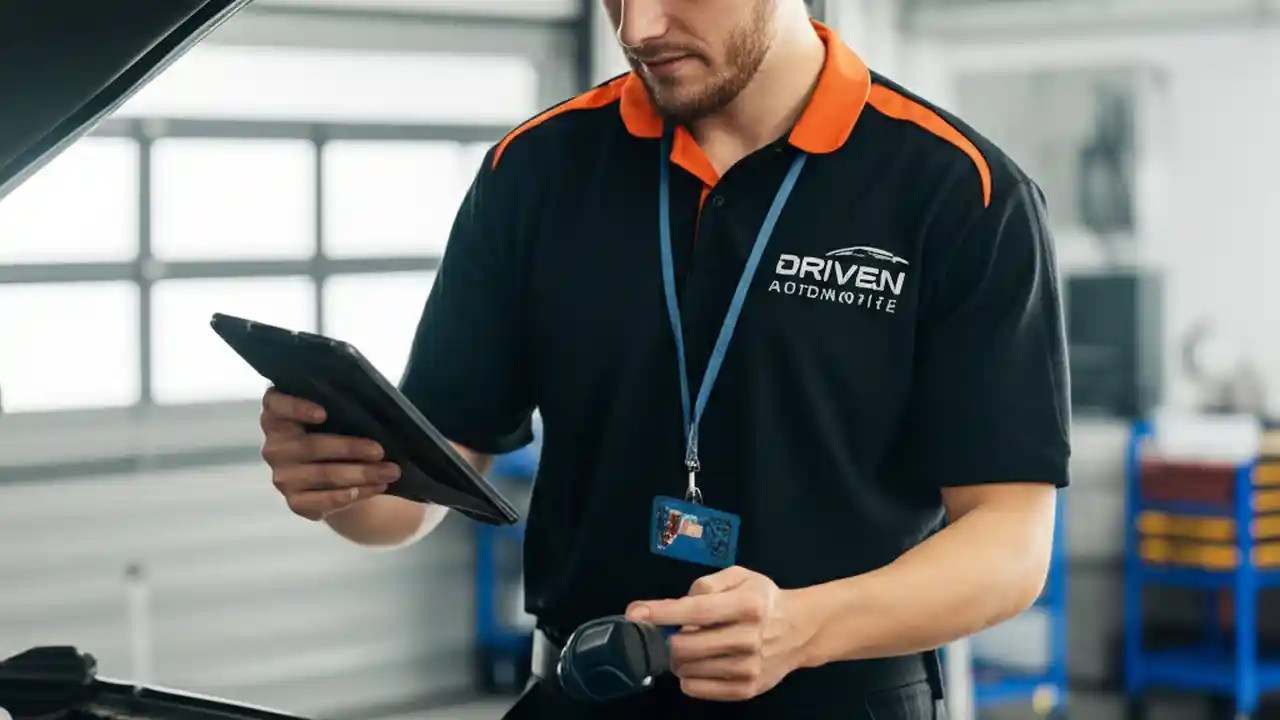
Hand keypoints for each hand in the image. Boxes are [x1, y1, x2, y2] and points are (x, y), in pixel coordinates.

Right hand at [259, 387, 400, 520]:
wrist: (332, 475)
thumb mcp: (335, 416)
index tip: (324, 414)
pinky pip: (324, 500)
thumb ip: (341, 408)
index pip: (277, 406)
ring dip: (360, 474)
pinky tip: (373, 488)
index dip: (297, 408)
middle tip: (380, 451)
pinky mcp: (294, 501)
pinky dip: (352, 495)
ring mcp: (282, 476)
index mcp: (278, 416)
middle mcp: (274, 446)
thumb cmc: (335, 432)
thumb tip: (378, 411)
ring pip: (324, 475)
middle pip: (312, 446)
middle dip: (350, 448)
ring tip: (390, 472)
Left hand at [626, 566, 814, 701]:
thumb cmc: (763, 600)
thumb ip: (707, 583)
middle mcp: (748, 638)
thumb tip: (680, 604)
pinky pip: (697, 689)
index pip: (696, 611)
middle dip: (668, 639)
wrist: (800, 631)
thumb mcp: (740, 576)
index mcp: (747, 605)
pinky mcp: (746, 689)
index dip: (662, 612)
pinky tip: (699, 664)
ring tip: (693, 647)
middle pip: (685, 645)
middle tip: (674, 633)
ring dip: (679, 658)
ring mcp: (748, 668)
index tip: (635, 612)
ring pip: (687, 669)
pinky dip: (688, 677)